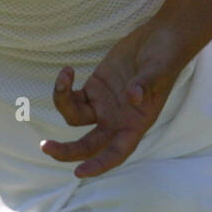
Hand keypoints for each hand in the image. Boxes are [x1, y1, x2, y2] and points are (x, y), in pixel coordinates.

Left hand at [43, 17, 185, 177]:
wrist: (161, 39)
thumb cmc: (165, 59)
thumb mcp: (158, 72)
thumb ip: (144, 86)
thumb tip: (132, 97)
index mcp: (135, 125)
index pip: (116, 153)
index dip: (98, 165)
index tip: (79, 172)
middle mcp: (117, 121)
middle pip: (88, 145)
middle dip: (67, 150)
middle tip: (46, 147)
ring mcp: (103, 105)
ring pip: (75, 118)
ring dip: (62, 102)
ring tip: (64, 77)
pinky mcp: (94, 88)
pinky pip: (72, 97)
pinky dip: (64, 87)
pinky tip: (67, 71)